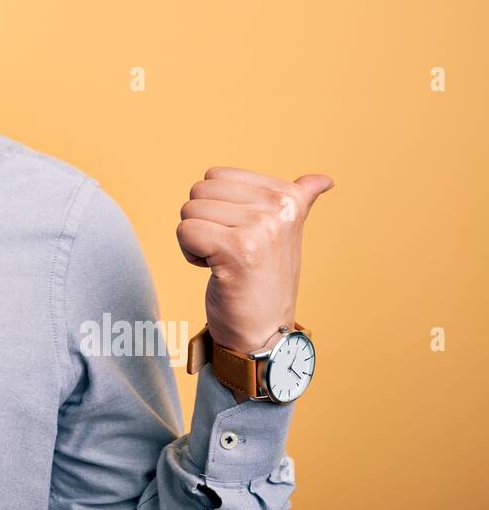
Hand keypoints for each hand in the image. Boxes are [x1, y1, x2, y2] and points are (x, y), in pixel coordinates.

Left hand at [177, 166, 332, 352]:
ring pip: (189, 211)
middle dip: (203, 222)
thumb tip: (325, 179)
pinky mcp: (238, 250)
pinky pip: (185, 232)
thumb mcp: (286, 234)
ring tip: (226, 262)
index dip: (215, 207)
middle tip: (230, 252)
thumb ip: (300, 201)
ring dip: (197, 240)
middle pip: (198, 191)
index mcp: (289, 197)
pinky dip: (190, 254)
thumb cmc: (265, 281)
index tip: (240, 235)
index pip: (215, 175)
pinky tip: (217, 271)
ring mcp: (260, 228)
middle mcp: (279, 208)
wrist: (265, 334)